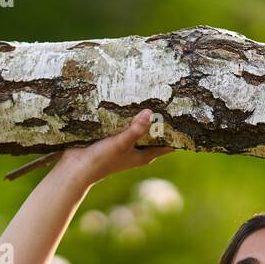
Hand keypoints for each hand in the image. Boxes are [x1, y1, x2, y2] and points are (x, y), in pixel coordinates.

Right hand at [53, 109, 175, 187]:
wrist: (76, 168)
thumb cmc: (101, 160)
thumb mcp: (121, 144)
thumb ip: (136, 130)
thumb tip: (151, 113)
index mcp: (144, 155)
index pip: (168, 145)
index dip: (178, 133)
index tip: (187, 118)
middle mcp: (137, 150)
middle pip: (155, 134)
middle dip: (162, 120)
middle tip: (171, 99)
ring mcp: (124, 144)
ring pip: (139, 127)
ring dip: (144, 115)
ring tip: (154, 95)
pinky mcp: (112, 138)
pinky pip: (125, 124)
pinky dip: (128, 115)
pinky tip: (130, 101)